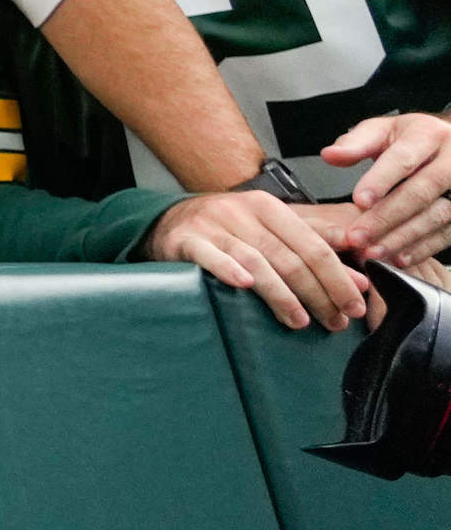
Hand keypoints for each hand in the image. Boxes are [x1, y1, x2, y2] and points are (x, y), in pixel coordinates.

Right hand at [146, 187, 373, 329]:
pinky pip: (209, 256)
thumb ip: (314, 243)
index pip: (314, 245)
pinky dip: (227, 269)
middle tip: (335, 321)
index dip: (338, 277)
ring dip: (281, 294)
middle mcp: (242, 212)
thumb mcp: (271, 226)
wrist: (169, 220)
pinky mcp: (186, 240)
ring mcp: (213, 225)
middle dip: (318, 293)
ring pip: (256, 261)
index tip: (356, 304)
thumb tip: (359, 264)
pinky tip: (244, 286)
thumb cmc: (227, 228)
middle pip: (289, 257)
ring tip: (299, 321)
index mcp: (269, 207)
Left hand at [324, 112, 450, 269]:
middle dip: (386, 217)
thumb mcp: (383, 131)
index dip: (380, 181)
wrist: (450, 147)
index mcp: (428, 134)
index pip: (403, 159)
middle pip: (420, 192)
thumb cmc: (412, 140)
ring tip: (374, 251)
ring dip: (403, 237)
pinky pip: (448, 233)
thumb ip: (355, 143)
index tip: (359, 200)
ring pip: (437, 216)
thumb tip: (330, 155)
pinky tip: (400, 257)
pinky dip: (423, 248)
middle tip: (358, 236)